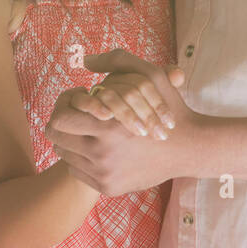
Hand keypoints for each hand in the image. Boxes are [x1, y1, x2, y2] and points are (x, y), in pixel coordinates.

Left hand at [45, 50, 198, 195]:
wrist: (189, 149)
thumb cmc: (168, 109)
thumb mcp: (150, 77)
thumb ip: (117, 61)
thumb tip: (85, 59)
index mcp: (108, 127)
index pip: (59, 120)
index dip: (64, 106)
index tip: (80, 99)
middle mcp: (103, 155)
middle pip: (56, 139)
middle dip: (64, 124)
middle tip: (80, 115)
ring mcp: (104, 174)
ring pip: (65, 156)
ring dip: (74, 141)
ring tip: (91, 130)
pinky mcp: (108, 188)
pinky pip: (79, 171)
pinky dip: (85, 159)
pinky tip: (101, 148)